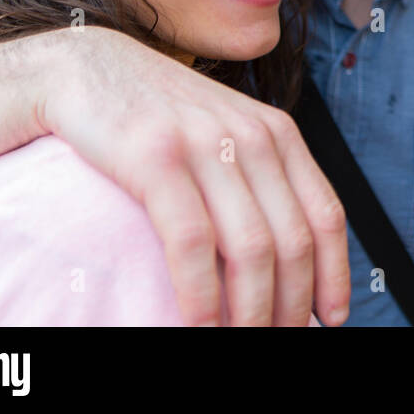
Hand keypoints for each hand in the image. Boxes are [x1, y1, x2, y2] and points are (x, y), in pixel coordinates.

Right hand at [33, 26, 349, 326]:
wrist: (80, 69)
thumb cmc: (152, 115)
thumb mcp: (220, 134)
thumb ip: (255, 179)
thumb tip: (285, 256)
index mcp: (276, 132)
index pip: (325, 214)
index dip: (333, 275)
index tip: (330, 319)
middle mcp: (250, 136)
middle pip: (292, 241)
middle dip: (290, 307)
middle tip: (276, 342)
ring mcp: (205, 144)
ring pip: (252, 249)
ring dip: (251, 314)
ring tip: (240, 344)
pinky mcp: (156, 158)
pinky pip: (193, 242)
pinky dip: (201, 296)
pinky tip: (198, 326)